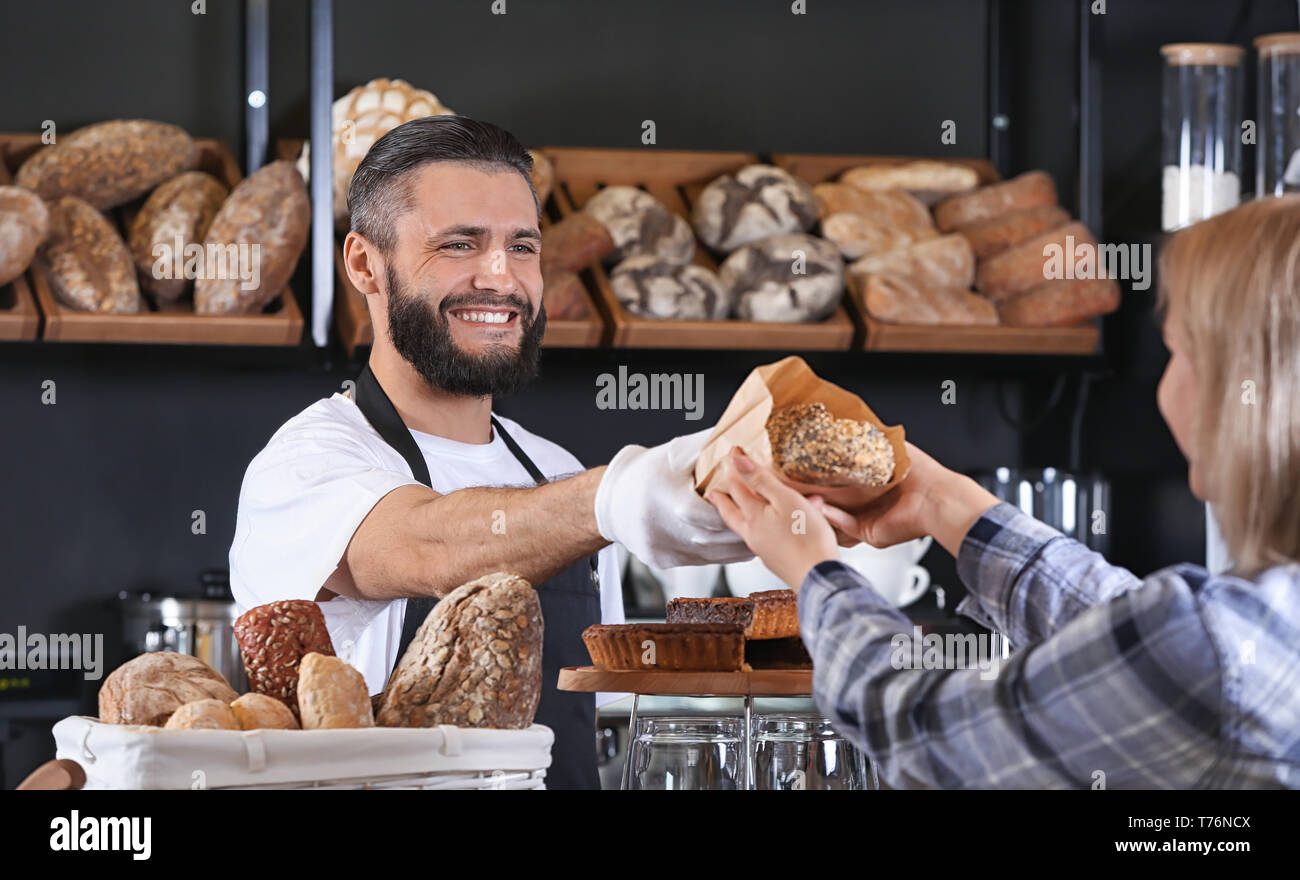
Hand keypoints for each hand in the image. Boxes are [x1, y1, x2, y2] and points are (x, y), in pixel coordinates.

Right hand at [595, 428, 754, 567]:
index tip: (759, 502)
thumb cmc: (649, 470)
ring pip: (714, 556)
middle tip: (768, 520)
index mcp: (671, 502)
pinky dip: (721, 552)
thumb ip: (712, 446)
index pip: (718, 514)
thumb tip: (745, 436)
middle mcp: (667, 531)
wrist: (614, 497)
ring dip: (738, 546)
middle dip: (745, 529)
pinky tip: (735, 543)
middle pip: (719, 538)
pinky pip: (702, 560)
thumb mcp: (678, 452)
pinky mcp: (663, 561)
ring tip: (759, 532)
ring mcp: (665, 549)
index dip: (741, 509)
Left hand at [705, 447, 839, 590]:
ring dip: (740, 514)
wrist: (819, 578)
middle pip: (731, 513)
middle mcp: (753, 534)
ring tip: (740, 508)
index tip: (732, 453)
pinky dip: (763, 526)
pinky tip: (773, 527)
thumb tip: (738, 461)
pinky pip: (763, 537)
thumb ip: (761, 480)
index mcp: (753, 517)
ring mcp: (764, 549)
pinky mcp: (777, 560)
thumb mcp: (786, 500)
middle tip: (713, 493)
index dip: (734, 468)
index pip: (737, 487)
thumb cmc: (807, 537)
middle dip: (722, 501)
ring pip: (745, 527)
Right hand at [811, 441, 999, 557]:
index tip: (805, 467)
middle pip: (833, 501)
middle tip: (796, 485)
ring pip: (833, 517)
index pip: (841, 481)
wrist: (936, 498)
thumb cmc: (923, 473)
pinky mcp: (867, 532)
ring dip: (818, 507)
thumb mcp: (891, 448)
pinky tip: (820, 505)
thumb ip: (870, 439)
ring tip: (803, 495)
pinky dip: (830, 516)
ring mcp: (867, 519)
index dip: (823, 476)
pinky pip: (843, 526)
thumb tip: (852, 422)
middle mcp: (870, 504)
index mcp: (874, 485)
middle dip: (815, 494)